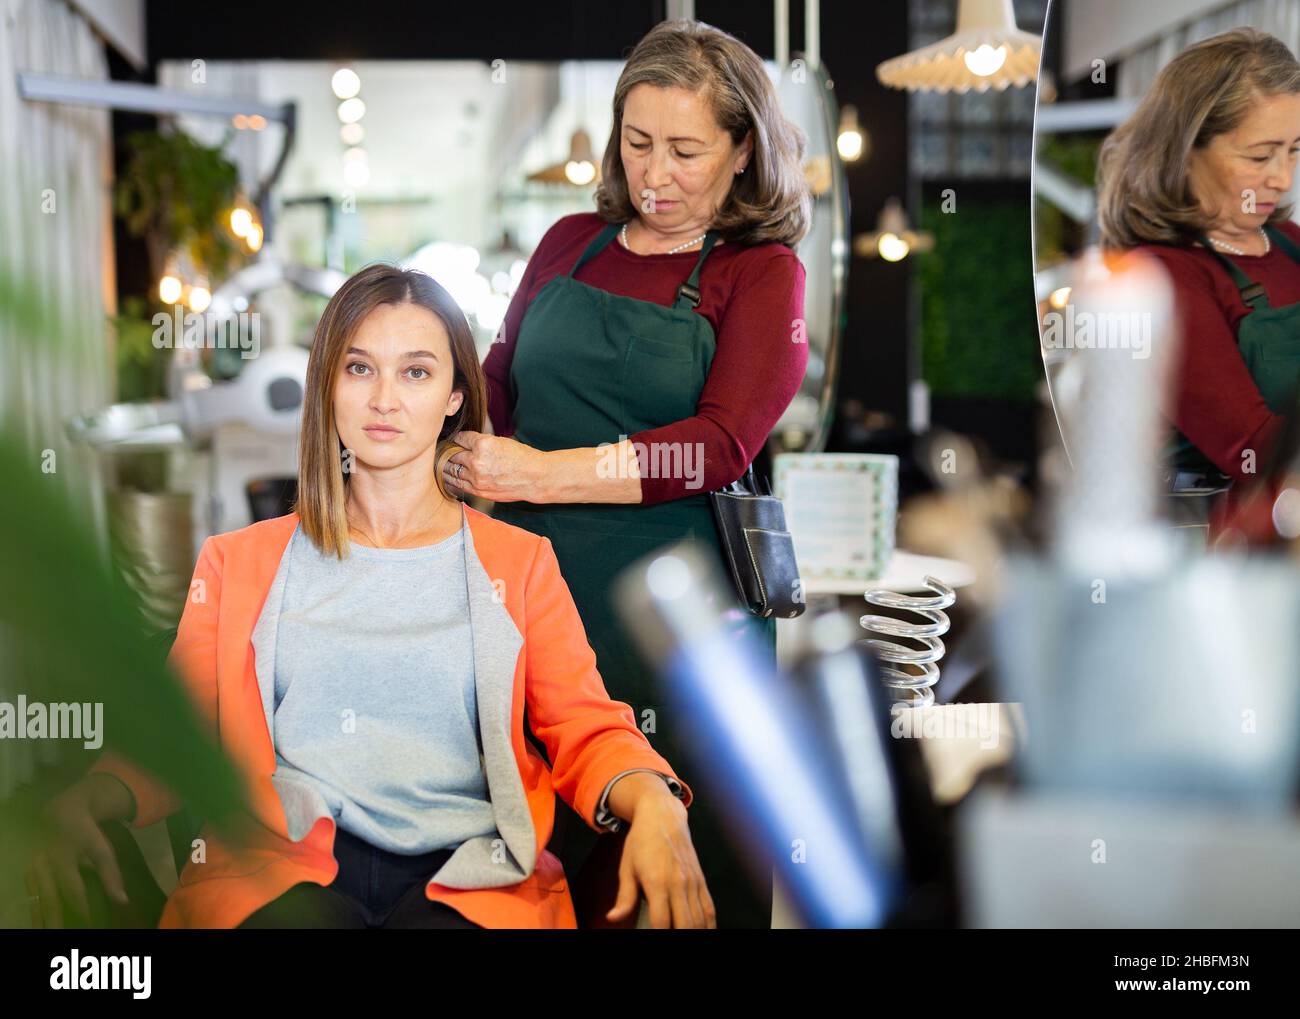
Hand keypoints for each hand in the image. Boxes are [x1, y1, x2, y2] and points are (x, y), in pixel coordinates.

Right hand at [25, 774, 130, 928]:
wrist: (61, 810)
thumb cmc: (85, 831)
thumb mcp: (101, 848)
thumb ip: (110, 874)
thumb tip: (122, 900)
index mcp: (63, 857)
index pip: (72, 889)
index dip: (80, 906)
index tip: (87, 920)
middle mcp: (44, 863)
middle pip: (49, 897)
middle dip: (56, 916)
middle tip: (65, 928)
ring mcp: (33, 865)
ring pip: (37, 895)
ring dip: (43, 912)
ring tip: (52, 926)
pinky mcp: (28, 867)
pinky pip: (32, 890)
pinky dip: (38, 904)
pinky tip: (44, 915)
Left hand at [443, 430, 548, 503]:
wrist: (536, 478)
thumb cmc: (522, 458)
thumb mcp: (501, 441)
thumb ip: (481, 442)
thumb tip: (465, 443)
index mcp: (483, 444)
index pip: (460, 438)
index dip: (457, 438)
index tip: (455, 440)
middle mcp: (477, 461)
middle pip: (452, 454)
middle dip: (448, 452)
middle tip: (445, 451)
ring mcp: (476, 478)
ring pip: (450, 470)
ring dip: (446, 466)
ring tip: (442, 464)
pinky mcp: (478, 491)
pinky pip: (456, 485)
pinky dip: (450, 480)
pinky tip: (447, 477)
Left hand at [606, 790, 714, 928]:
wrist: (662, 814)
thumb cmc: (641, 841)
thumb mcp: (626, 867)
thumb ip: (624, 897)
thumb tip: (613, 918)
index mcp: (656, 882)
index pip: (661, 922)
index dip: (658, 936)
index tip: (653, 939)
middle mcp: (678, 883)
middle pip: (684, 925)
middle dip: (679, 937)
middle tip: (672, 941)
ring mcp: (692, 881)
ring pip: (700, 918)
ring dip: (695, 932)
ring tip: (688, 939)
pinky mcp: (700, 879)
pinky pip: (709, 906)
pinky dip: (709, 923)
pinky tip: (706, 931)